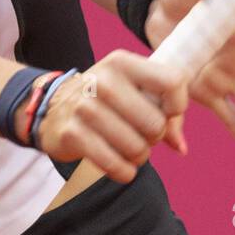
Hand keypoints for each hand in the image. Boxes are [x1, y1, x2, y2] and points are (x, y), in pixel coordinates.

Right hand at [32, 50, 188, 183]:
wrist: (54, 108)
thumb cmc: (108, 100)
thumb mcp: (134, 91)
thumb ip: (166, 113)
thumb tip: (181, 148)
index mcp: (122, 62)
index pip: (172, 81)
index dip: (178, 105)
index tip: (167, 113)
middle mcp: (103, 80)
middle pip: (156, 123)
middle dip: (155, 137)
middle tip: (142, 134)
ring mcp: (85, 106)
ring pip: (137, 148)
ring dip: (139, 157)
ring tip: (130, 149)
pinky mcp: (72, 133)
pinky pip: (114, 164)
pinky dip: (124, 172)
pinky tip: (122, 168)